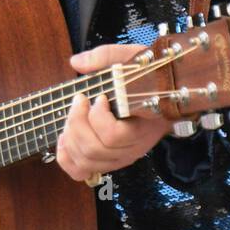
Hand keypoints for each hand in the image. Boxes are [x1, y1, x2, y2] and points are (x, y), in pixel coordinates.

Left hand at [57, 43, 173, 183]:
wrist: (165, 98)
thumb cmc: (148, 80)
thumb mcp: (133, 60)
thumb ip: (106, 56)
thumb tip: (77, 62)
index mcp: (143, 127)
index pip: (114, 136)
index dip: (99, 117)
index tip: (99, 97)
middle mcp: (131, 149)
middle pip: (95, 149)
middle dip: (77, 122)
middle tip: (79, 101)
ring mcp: (119, 159)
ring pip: (86, 160)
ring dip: (70, 136)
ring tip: (72, 116)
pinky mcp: (107, 163)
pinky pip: (81, 172)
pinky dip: (66, 158)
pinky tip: (64, 139)